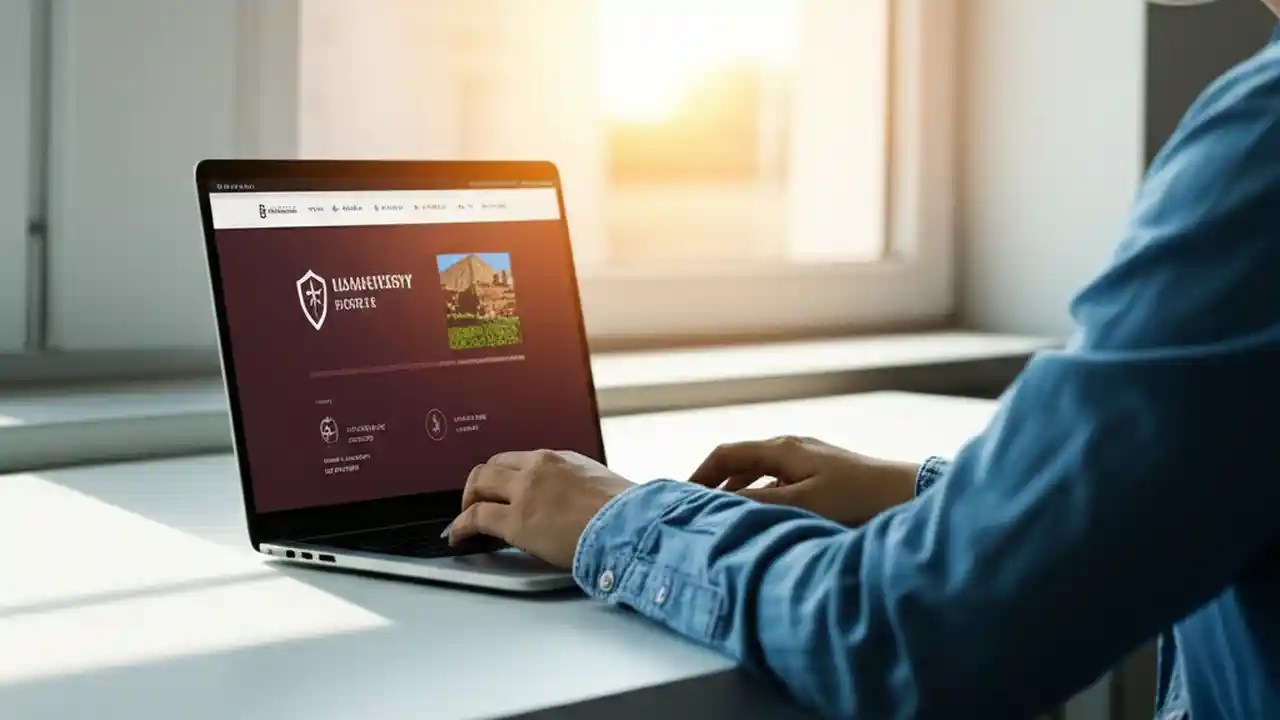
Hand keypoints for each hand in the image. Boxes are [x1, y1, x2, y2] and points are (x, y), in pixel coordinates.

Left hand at [448, 450, 634, 567]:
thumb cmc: (626, 513)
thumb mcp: (599, 484)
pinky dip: (461, 527)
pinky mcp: (516, 522)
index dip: (503, 477)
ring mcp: (525, 493)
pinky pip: (475, 518)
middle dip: (480, 485)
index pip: (518, 460)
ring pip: (479, 485)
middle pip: (491, 467)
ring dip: (468, 502)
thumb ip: (577, 486)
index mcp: (559, 459)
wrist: (630, 526)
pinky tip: (458, 537)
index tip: (500, 490)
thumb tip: (574, 503)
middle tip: (476, 502)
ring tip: (464, 520)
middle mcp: (538, 468)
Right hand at [689, 436, 918, 525]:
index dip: (700, 473)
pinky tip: (763, 515)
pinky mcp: (822, 472)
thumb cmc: (857, 498)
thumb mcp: (802, 502)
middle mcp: (791, 446)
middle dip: (715, 482)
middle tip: (696, 508)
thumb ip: (758, 502)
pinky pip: (778, 479)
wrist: (907, 494)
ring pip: (759, 471)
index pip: (726, 453)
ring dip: (738, 490)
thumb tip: (718, 505)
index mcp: (782, 448)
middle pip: (740, 460)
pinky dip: (761, 494)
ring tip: (723, 515)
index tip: (680, 495)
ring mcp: (808, 457)